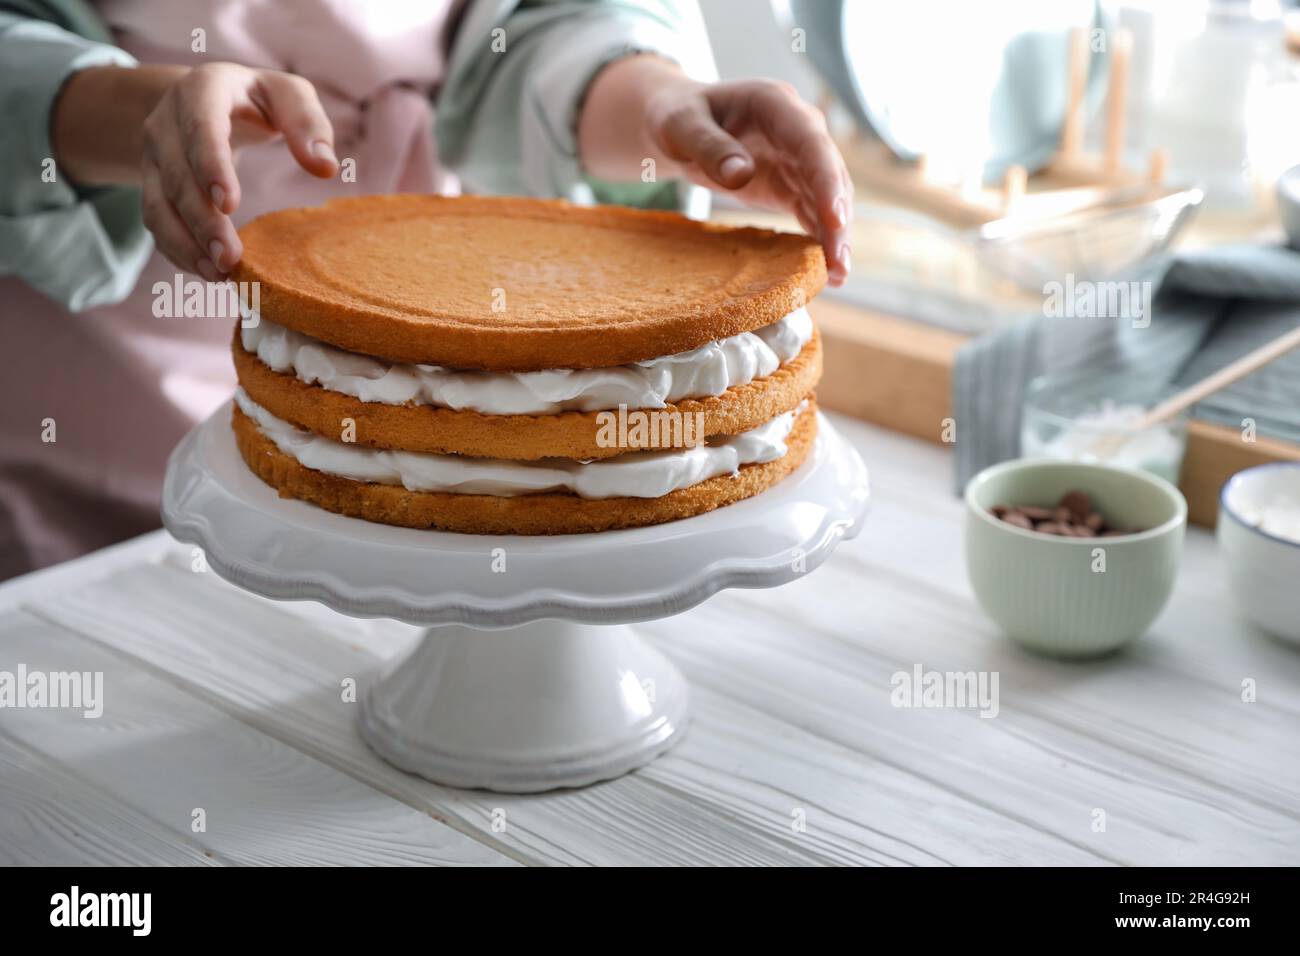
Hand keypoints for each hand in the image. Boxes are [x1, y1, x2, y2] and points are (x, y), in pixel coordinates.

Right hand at [139, 63, 337, 278]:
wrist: (206, 97)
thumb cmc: (258, 98)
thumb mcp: (287, 94)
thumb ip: (308, 123)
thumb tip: (326, 167)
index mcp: (202, 90)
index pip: (200, 127)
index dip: (210, 165)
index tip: (230, 205)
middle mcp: (167, 122)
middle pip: (178, 176)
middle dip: (202, 220)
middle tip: (229, 258)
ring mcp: (154, 155)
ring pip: (159, 204)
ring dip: (186, 243)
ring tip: (219, 274)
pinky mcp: (151, 182)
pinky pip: (156, 220)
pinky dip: (177, 249)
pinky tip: (205, 271)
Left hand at [644, 76, 851, 284]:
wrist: (682, 125)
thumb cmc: (678, 117)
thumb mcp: (681, 126)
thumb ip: (708, 146)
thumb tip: (741, 175)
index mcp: (775, 103)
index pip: (810, 142)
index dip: (826, 179)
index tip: (834, 217)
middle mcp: (798, 128)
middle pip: (829, 174)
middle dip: (837, 219)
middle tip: (838, 262)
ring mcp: (798, 158)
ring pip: (828, 197)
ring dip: (835, 236)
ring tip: (837, 275)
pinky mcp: (792, 185)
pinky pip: (813, 212)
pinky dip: (820, 238)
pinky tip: (827, 270)